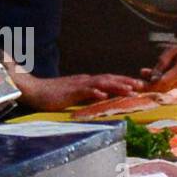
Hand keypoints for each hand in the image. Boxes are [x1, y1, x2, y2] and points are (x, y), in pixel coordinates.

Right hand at [15, 72, 143, 110]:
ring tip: (130, 90)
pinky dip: (94, 92)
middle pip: (110, 78)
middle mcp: (86, 81)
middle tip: (142, 86)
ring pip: (101, 83)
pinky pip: (84, 91)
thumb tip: (104, 98)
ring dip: (117, 86)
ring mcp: (78, 85)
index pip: (110, 80)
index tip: (139, 85)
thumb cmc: (54, 95)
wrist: (34, 91)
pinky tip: (104, 95)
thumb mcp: (76, 95)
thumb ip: (89, 95)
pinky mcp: (69, 92)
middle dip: (127, 81)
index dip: (125, 81)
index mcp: (88, 82)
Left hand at [142, 44, 176, 91]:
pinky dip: (162, 80)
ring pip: (168, 86)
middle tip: (135, 83)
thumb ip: (162, 63)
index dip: (149, 86)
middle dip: (149, 87)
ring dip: (155, 82)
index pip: (163, 83)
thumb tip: (152, 76)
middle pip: (165, 88)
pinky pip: (173, 83)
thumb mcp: (173, 49)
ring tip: (143, 72)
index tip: (138, 85)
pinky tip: (153, 74)